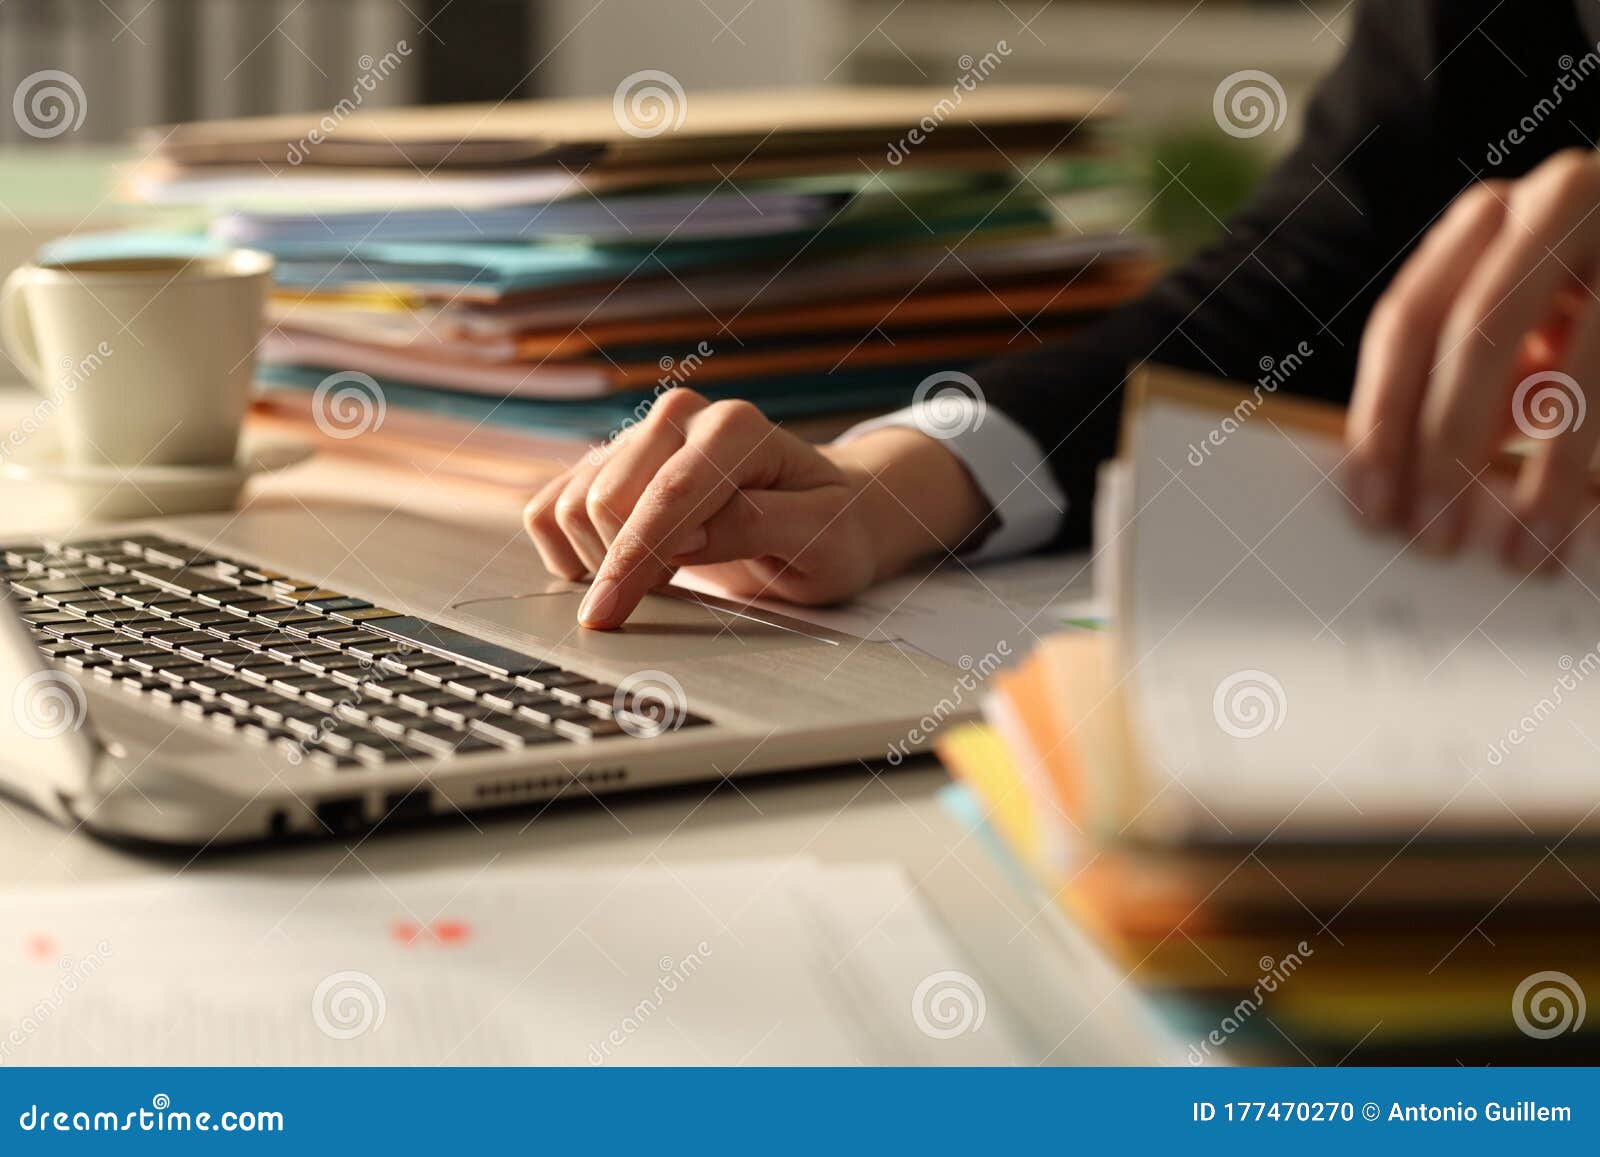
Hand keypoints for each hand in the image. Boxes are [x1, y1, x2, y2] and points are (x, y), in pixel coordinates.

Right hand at [523, 388, 990, 627]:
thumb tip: (686, 537)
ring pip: (571, 504)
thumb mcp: (822, 537)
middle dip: (624, 564)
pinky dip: (566, 549)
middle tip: (677, 587)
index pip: (668, 496)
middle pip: (605, 500)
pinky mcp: (609, 461)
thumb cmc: (829, 528)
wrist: (820, 513)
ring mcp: (640, 435)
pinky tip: (613, 566)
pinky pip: (550, 507)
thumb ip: (759, 526)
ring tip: (661, 574)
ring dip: (598, 558)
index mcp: (736, 428)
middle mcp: (680, 417)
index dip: (633, 560)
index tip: (606, 615)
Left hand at [1345, 148, 1599, 568]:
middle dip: (1448, 444)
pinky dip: (1592, 458)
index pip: (1408, 320)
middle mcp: (1553, 203)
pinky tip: (1579, 518)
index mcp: (1487, 222)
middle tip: (1435, 536)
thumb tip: (1411, 494)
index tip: (1373, 506)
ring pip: (1582, 364)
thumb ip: (1471, 393)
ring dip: (1547, 473)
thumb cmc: (1589, 305)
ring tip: (1525, 549)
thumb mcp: (1521, 335)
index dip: (1383, 419)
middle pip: (1477, 331)